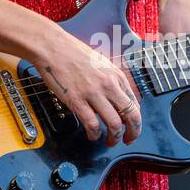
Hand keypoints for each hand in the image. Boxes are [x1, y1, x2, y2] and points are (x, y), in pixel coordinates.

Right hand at [28, 20, 141, 146]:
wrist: (53, 48)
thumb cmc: (74, 54)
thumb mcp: (102, 65)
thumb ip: (112, 82)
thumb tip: (117, 101)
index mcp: (117, 76)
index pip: (135, 104)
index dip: (136, 122)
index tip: (132, 129)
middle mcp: (109, 85)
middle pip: (130, 116)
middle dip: (132, 133)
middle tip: (127, 140)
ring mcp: (94, 94)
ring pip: (114, 123)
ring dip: (114, 137)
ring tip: (109, 141)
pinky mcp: (77, 100)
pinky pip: (92, 124)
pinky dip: (94, 134)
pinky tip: (92, 135)